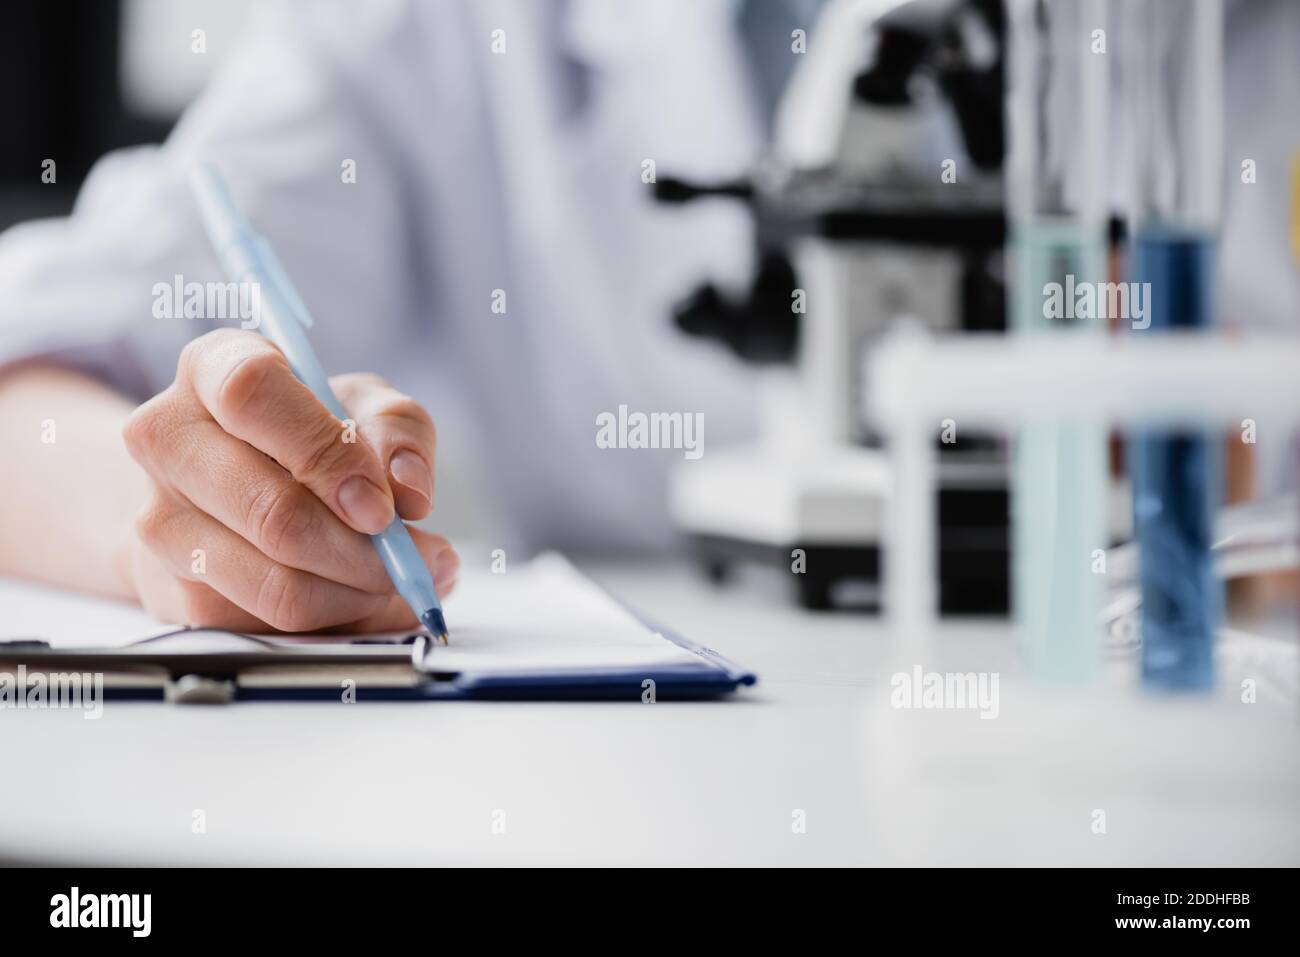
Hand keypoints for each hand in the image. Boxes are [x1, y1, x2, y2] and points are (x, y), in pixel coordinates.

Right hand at [121, 329, 457, 632]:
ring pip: (275, 582)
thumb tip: (409, 491)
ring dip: (356, 591)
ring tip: (395, 576)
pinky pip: (270, 623)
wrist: (232, 488)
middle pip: (271, 512)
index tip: (381, 505)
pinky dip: (336, 617)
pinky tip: (360, 595)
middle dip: (363, 550)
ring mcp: (159, 519)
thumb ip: (399, 432)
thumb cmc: (309, 432)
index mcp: (213, 367)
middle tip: (412, 558)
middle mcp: (168, 438)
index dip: (325, 455)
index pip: (252, 396)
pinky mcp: (172, 590)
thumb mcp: (365, 406)